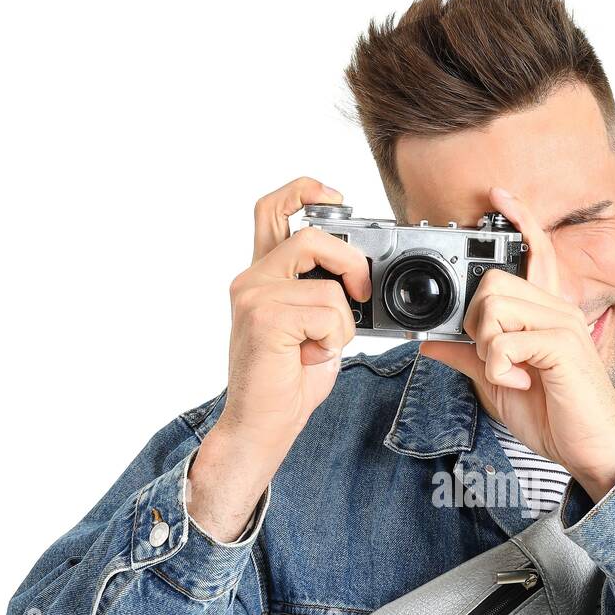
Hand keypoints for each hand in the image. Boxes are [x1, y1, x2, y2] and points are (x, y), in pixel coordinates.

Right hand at [188, 176, 370, 539]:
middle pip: (312, 235)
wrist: (262, 424)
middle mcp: (252, 279)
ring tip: (322, 345)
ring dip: (342, 322)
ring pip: (327, 284)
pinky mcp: (263, 317)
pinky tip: (311, 357)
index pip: (273, 210)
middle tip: (362, 294)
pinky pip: (326, 312)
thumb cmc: (287, 381)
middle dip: (352, 263)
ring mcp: (253, 296)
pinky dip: (333, 339)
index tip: (337, 196)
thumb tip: (362, 276)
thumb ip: (326, 293)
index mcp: (263, 276)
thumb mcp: (316, 327)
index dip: (305, 190)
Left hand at [420, 186, 614, 500]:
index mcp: (546, 314)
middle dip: (476, 322)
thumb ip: (469, 358)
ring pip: (496, 307)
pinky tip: (517, 382)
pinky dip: (499, 367)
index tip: (500, 196)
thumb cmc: (555, 416)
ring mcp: (562, 324)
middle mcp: (557, 310)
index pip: (536, 253)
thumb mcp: (498, 385)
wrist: (591, 449)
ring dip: (486, 346)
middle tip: (490, 357)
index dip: (520, 222)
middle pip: (494, 283)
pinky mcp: (563, 345)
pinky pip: (507, 341)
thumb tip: (432, 343)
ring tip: (505, 373)